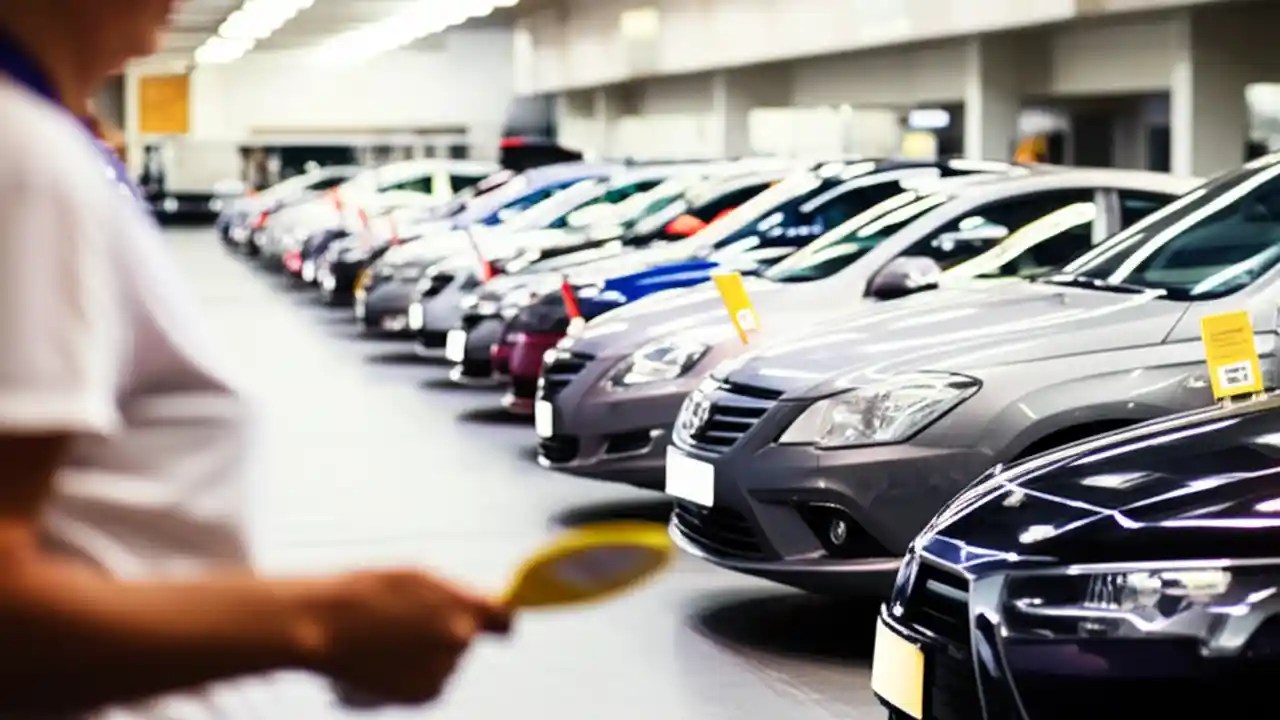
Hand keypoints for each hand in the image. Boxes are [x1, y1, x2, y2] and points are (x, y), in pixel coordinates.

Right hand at [301, 570, 510, 705]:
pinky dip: (413, 673)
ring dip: (426, 652)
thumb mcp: (420, 577)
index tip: (488, 618)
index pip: (505, 621)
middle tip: (406, 619)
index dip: (496, 620)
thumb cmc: (367, 592)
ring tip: (387, 636)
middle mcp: (459, 643)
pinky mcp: (422, 696)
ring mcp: (442, 672)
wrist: (322, 626)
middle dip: (446, 629)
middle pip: (467, 638)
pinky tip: (385, 657)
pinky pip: (429, 681)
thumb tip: (485, 606)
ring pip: (446, 660)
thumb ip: (458, 594)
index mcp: (463, 608)